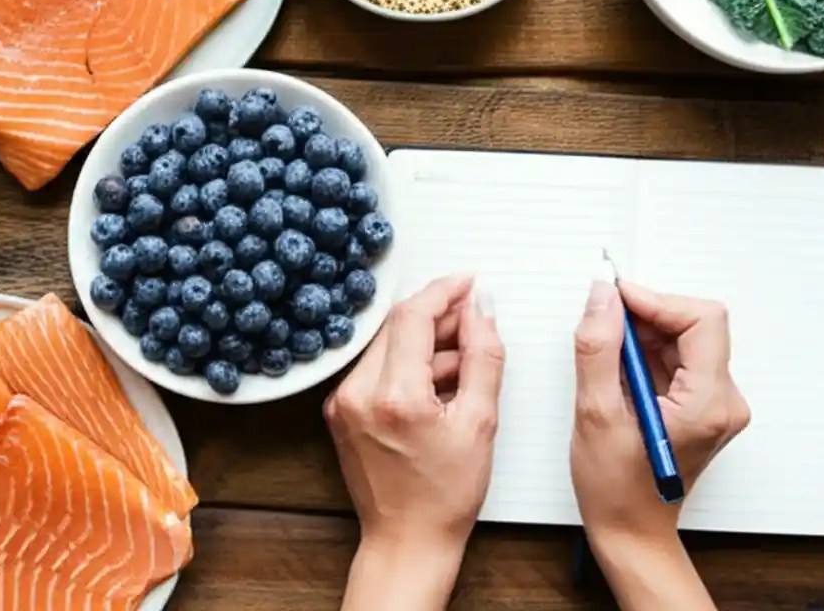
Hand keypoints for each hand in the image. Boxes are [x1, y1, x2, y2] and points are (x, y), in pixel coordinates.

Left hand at [326, 274, 503, 609]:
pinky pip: (376, 369)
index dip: (444, 291)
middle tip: (474, 320)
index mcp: (392, 397)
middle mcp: (356, 394)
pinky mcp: (339, 411)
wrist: (407, 540)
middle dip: (438, 316)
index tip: (468, 283)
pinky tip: (439, 382)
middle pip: (396, 327)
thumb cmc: (444, 497)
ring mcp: (342, 403)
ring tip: (465, 364)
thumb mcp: (481, 423)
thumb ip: (484, 357)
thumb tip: (482, 312)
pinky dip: (407, 365)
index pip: (412, 317)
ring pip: (386, 346)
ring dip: (425, 343)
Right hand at [571, 280, 749, 609]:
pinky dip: (642, 357)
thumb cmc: (615, 489)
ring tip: (603, 363)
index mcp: (708, 404)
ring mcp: (714, 405)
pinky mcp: (700, 407)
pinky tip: (615, 378)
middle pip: (692, 327)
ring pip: (681, 341)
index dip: (655, 300)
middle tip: (600, 326)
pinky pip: (675, 361)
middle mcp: (723, 402)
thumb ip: (598, 349)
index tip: (614, 296)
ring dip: (639, 338)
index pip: (701, 320)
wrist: (630, 531)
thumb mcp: (595, 413)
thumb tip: (601, 298)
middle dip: (643, 318)